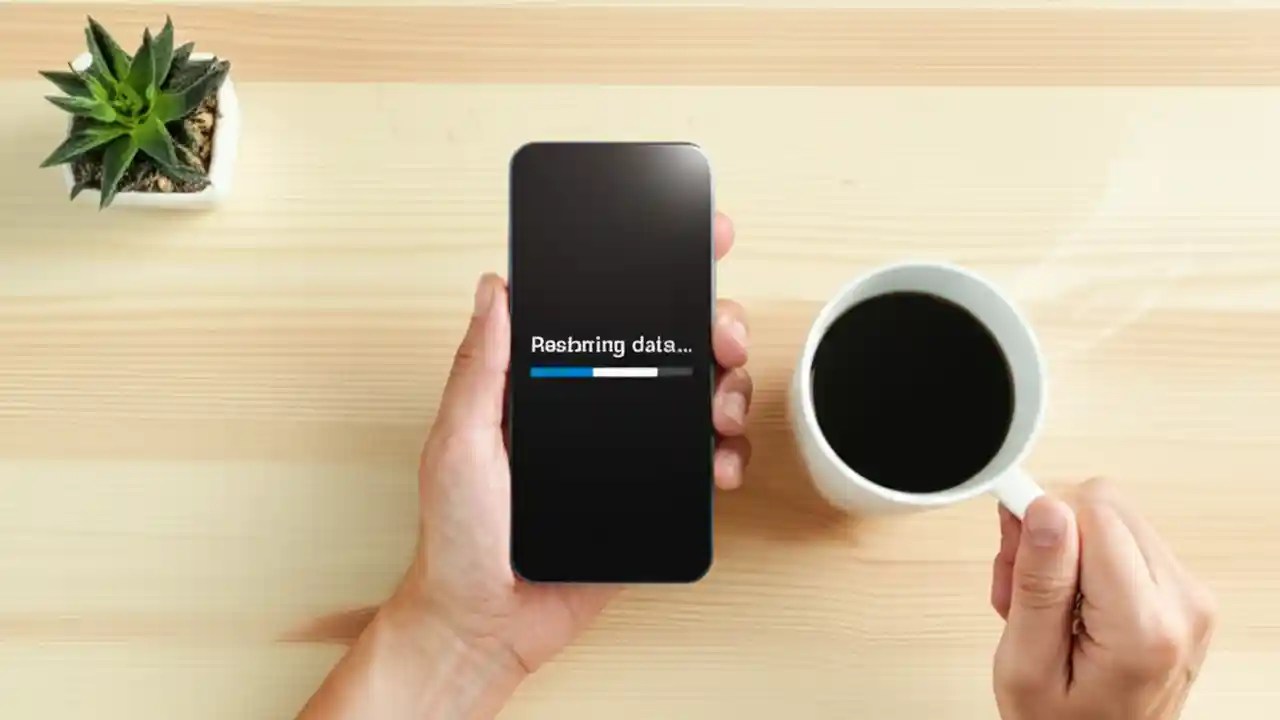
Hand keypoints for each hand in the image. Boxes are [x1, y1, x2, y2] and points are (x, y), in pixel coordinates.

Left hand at [393, 212, 750, 698]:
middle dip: (715, 321)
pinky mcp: (655, 493)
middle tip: (721, 333)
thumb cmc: (459, 538)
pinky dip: (727, 453)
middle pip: (674, 340)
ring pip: (701, 392)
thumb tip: (495, 288)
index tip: (699, 237)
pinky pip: (707, 460)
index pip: (608, 306)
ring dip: (729, 385)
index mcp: (549, 378)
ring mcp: (630, 447)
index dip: (658, 266)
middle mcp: (596, 403)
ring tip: (720, 406)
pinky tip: (720, 461)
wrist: (487, 624)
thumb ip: (480, 368)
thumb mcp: (458, 442)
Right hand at [990, 479, 1216, 719]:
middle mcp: (1182, 603)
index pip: (1092, 511)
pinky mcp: (1183, 589)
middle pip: (1104, 505)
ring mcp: (1189, 595)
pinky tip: (1067, 599)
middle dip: (1049, 533)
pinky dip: (1085, 557)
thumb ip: (1038, 584)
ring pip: (1111, 515)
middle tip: (1020, 586)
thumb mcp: (1026, 666)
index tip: (1012, 546)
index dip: (1039, 516)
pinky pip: (1125, 536)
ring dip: (1065, 546)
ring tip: (1043, 602)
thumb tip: (1046, 509)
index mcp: (1144, 626)